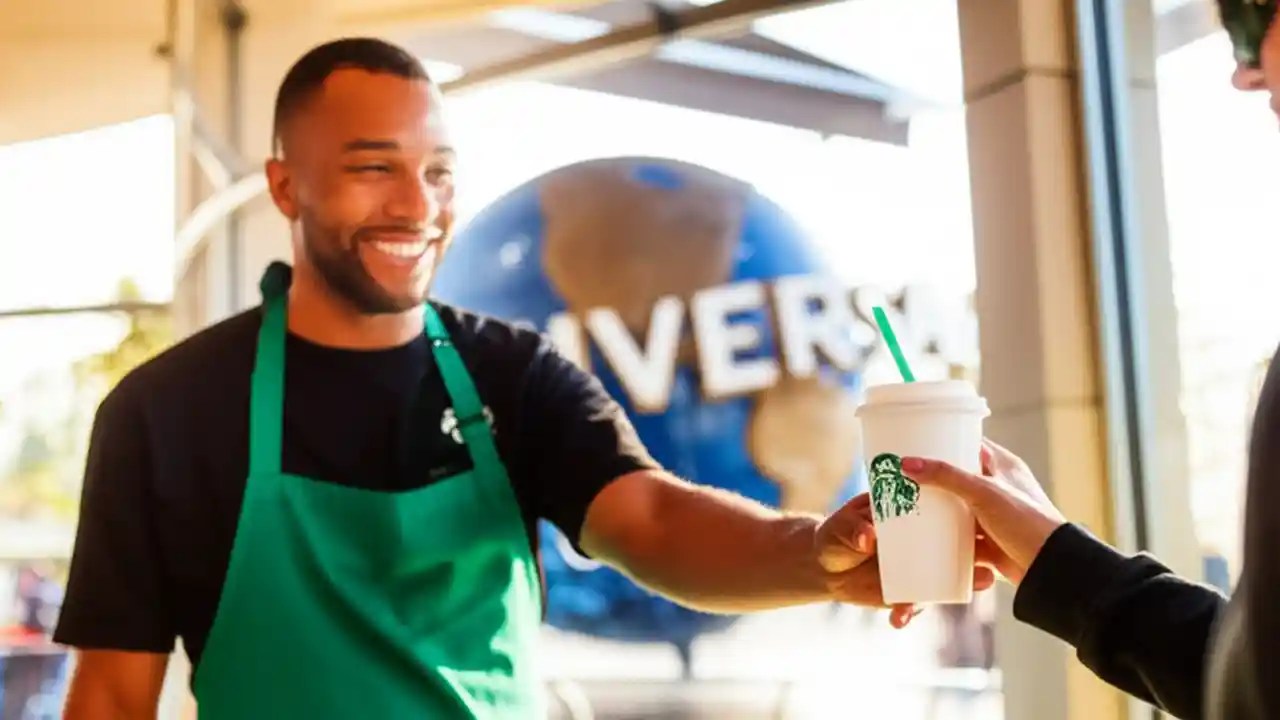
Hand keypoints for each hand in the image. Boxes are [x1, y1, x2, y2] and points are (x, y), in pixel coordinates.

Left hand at [815, 493, 995, 627]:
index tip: (982, 527)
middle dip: (978, 560)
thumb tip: (868, 537)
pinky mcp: (904, 591)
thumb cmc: (837, 532)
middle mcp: (922, 543)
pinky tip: (901, 618)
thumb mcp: (843, 525)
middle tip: (988, 571)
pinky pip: (916, 602)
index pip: (946, 514)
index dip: (968, 520)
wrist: (823, 566)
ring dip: (964, 585)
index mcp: (912, 517)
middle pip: (959, 549)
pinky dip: (911, 610)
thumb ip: (855, 528)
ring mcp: (916, 569)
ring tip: (971, 590)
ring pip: (948, 578)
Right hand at [903, 439, 1067, 584]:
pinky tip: (925, 539)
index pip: (970, 444)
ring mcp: (994, 516)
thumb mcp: (983, 492)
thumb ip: (946, 476)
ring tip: (908, 508)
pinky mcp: (990, 542)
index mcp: (1003, 466)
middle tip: (904, 478)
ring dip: (938, 513)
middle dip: (934, 482)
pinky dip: (946, 539)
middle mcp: (998, 488)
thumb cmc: (1027, 521)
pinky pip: (961, 538)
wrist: (1049, 566)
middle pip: (958, 479)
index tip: (917, 442)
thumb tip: (908, 463)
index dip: (946, 442)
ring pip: (958, 510)